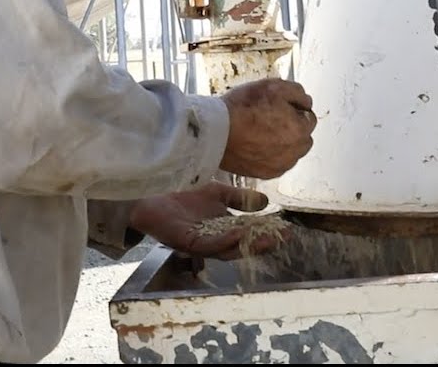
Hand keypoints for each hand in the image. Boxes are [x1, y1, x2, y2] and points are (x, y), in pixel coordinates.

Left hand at [128, 182, 283, 259]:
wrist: (150, 188)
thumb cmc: (181, 191)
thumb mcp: (216, 192)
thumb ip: (238, 198)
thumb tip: (265, 203)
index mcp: (220, 228)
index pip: (247, 235)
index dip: (266, 234)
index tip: (287, 229)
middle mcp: (211, 238)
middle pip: (240, 246)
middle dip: (261, 244)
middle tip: (281, 238)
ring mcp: (197, 241)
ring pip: (225, 248)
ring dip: (246, 244)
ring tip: (265, 238)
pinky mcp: (184, 240)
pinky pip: (206, 244)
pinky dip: (223, 240)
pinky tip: (237, 232)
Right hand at [219, 78, 316, 178]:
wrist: (215, 133)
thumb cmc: (242, 108)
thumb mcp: (273, 87)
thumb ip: (297, 93)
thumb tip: (306, 102)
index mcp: (300, 130)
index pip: (309, 118)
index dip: (294, 109)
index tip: (279, 107)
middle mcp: (294, 152)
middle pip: (303, 137)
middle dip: (293, 128)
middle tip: (270, 118)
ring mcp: (279, 166)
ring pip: (290, 152)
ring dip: (283, 143)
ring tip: (261, 132)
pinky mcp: (265, 174)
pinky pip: (276, 163)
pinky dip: (271, 155)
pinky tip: (256, 145)